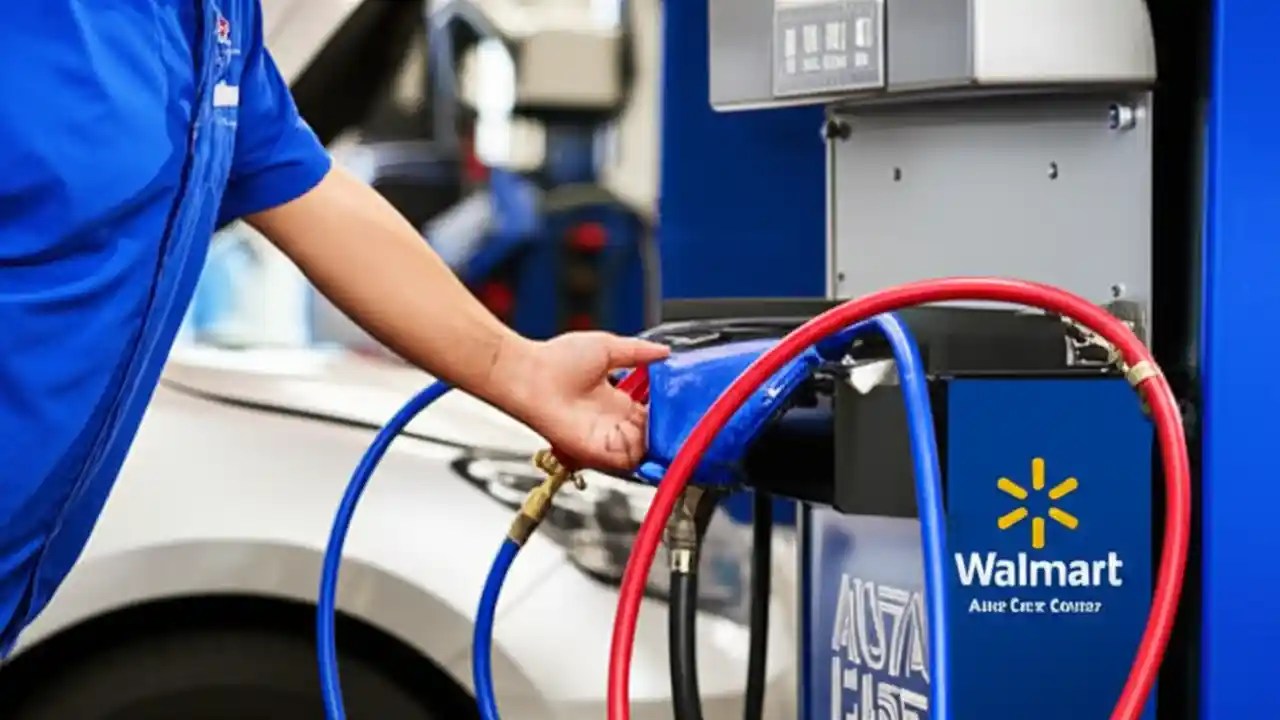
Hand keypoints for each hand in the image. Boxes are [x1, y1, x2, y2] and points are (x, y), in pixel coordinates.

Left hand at [497, 332, 669, 472]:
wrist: (528, 374)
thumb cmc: (555, 360)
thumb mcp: (608, 348)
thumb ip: (638, 352)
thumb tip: (665, 351)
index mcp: (616, 401)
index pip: (651, 414)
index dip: (666, 412)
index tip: (683, 404)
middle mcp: (612, 421)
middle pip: (650, 435)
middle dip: (667, 430)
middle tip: (684, 420)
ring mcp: (604, 437)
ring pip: (642, 451)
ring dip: (656, 441)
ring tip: (669, 427)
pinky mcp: (595, 450)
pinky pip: (625, 460)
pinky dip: (639, 451)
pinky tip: (647, 432)